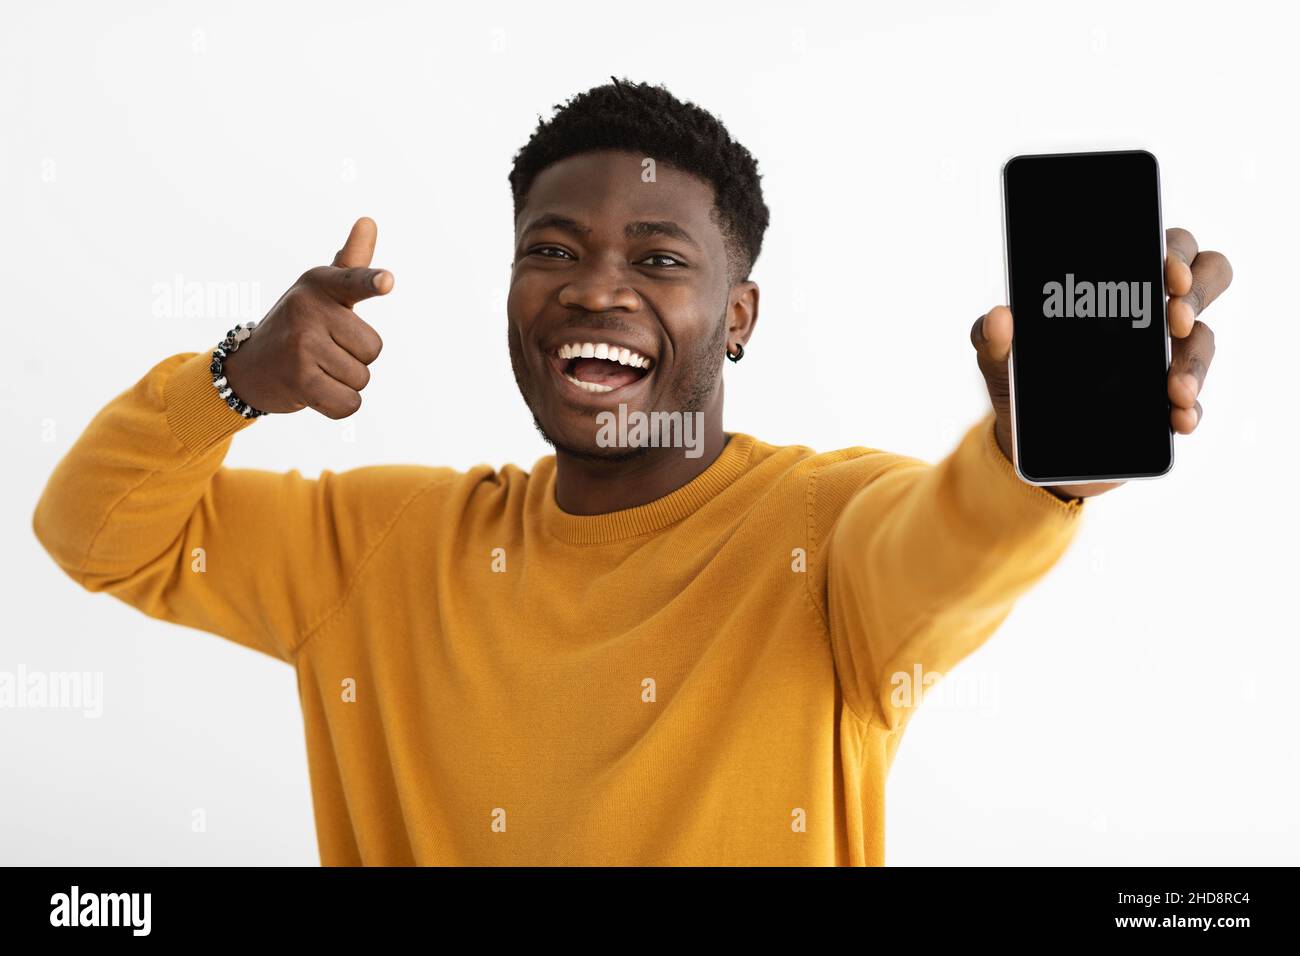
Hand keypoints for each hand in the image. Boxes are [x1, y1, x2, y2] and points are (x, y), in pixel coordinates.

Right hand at [221, 217, 392, 418]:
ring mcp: (301, 345)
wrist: (249, 368)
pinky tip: (316, 391)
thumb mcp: (321, 292)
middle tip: (325, 351)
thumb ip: (352, 265)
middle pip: (373, 349)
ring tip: (316, 369)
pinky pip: (348, 404)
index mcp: (321, 284)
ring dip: (345, 382)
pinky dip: (338, 405)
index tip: (387, 282)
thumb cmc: (298, 325)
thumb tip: (368, 220)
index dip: (372, 282)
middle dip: (356, 358)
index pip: (353, 282)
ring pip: (361, 378)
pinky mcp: (298, 380)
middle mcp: (309, 309)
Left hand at [971, 226, 1231, 500]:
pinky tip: (1178, 419)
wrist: (1024, 439)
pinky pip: (1193, 400)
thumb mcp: (998, 357)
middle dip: (1198, 293)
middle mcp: (1151, 311)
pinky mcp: (1167, 401)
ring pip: (1204, 341)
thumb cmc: (1019, 378)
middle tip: (1174, 319)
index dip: (1175, 252)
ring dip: (1194, 363)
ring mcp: (1166, 355)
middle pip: (1207, 277)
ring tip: (1173, 388)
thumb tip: (998, 317)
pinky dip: (1189, 409)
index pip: (1164, 247)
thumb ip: (991, 336)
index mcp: (1116, 284)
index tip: (1166, 271)